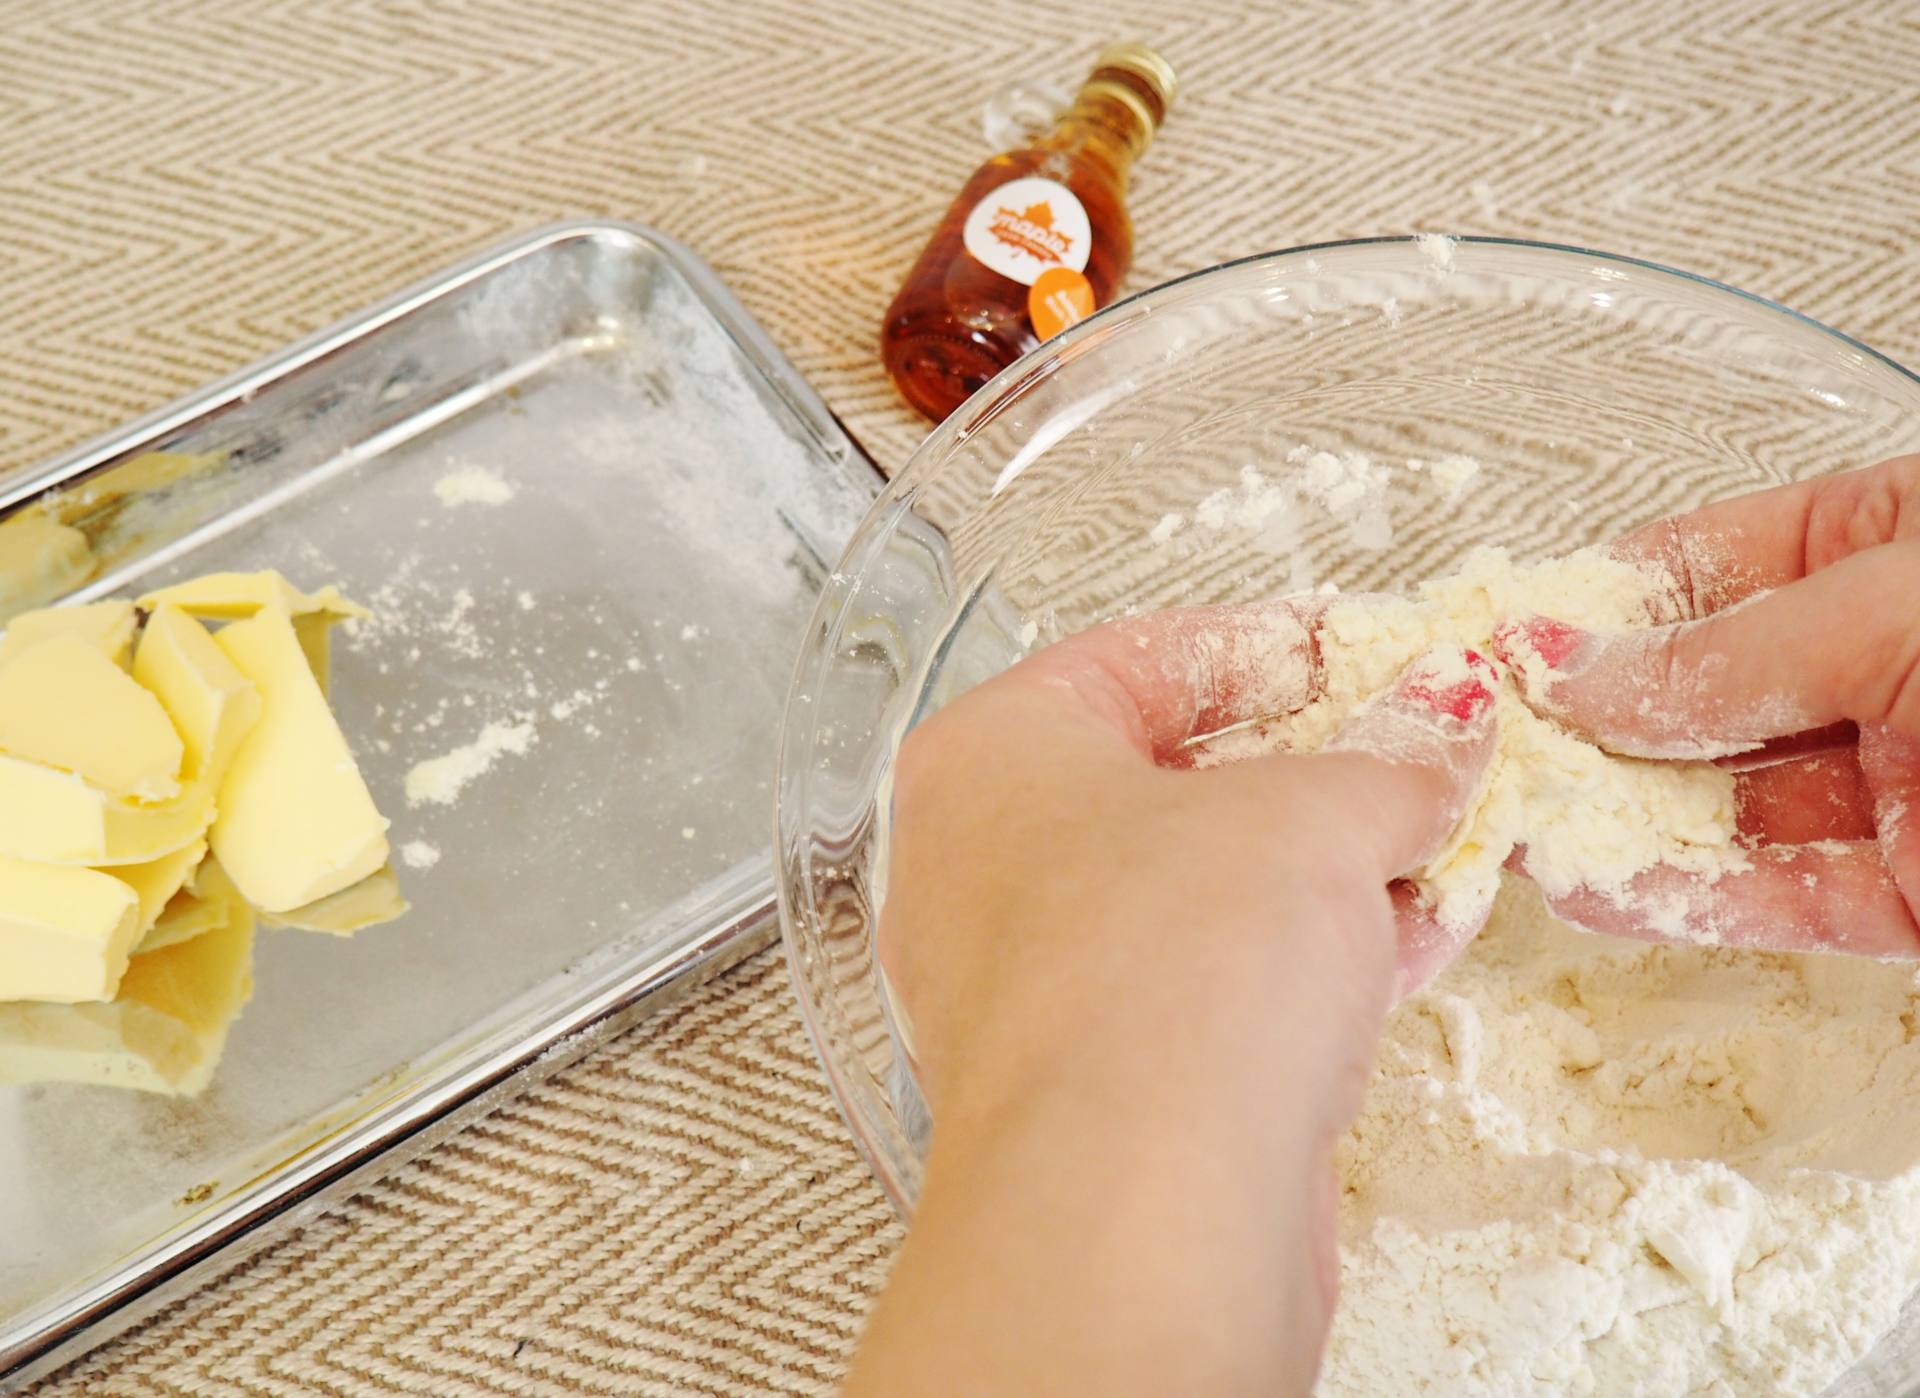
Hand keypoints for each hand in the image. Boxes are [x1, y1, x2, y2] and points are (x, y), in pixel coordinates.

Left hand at [847, 603, 1494, 1397]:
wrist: (1140, 1210)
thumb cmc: (1169, 969)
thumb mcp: (1309, 814)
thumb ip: (1387, 757)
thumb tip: (1442, 722)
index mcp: (989, 758)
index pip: (1138, 660)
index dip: (1269, 647)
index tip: (1366, 649)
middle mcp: (987, 868)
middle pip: (1175, 782)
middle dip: (1317, 768)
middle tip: (1420, 748)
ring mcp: (1041, 986)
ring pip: (1205, 895)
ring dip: (1333, 868)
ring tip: (1442, 835)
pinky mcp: (1108, 1086)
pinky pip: (1218, 990)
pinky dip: (1315, 960)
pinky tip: (1417, 935)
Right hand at [1492, 455, 1919, 953]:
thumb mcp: (1899, 611)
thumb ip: (1726, 648)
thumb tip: (1572, 664)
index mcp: (1907, 546)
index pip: (1715, 562)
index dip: (1602, 600)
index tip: (1503, 634)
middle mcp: (1898, 662)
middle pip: (1703, 692)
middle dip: (1591, 722)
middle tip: (1489, 741)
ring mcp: (1910, 782)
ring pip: (1728, 807)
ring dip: (1616, 819)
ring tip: (1515, 821)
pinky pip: (1782, 897)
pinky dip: (1684, 899)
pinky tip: (1593, 887)